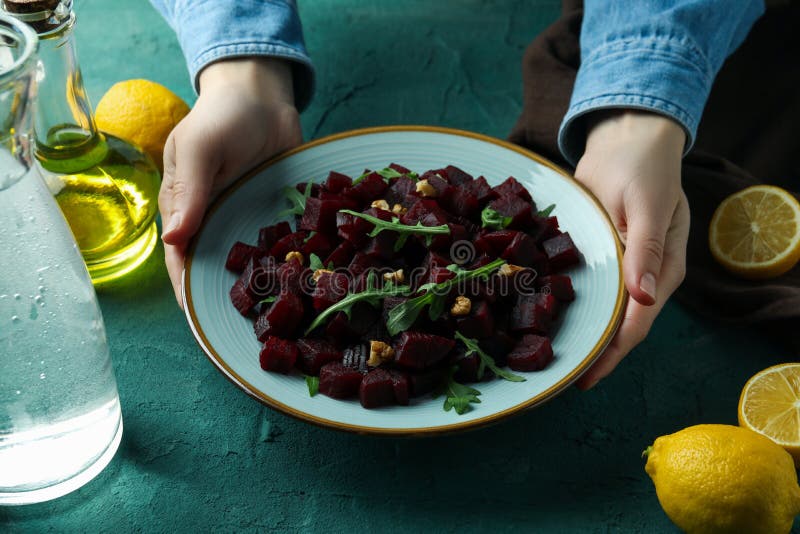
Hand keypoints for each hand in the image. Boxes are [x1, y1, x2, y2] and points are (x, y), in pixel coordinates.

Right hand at [159, 58, 302, 305]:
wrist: (262, 96)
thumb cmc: (220, 118)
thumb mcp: (198, 148)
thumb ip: (189, 191)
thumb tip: (175, 239)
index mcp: (185, 210)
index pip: (181, 260)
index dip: (187, 292)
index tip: (200, 323)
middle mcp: (215, 222)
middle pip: (216, 269)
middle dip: (228, 299)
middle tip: (248, 330)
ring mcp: (247, 221)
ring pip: (251, 263)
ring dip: (262, 287)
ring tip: (280, 318)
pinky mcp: (277, 216)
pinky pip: (281, 245)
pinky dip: (290, 263)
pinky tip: (307, 284)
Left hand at [572, 110, 689, 388]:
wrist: (624, 138)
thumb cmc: (644, 168)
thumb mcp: (649, 205)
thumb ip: (645, 250)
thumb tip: (643, 298)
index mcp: (661, 271)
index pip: (636, 323)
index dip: (612, 353)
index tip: (587, 378)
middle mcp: (640, 276)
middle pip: (617, 326)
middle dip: (594, 353)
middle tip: (559, 379)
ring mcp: (618, 267)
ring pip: (600, 310)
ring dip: (580, 332)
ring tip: (548, 358)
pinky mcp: (598, 255)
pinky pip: (584, 286)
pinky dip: (568, 303)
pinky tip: (542, 315)